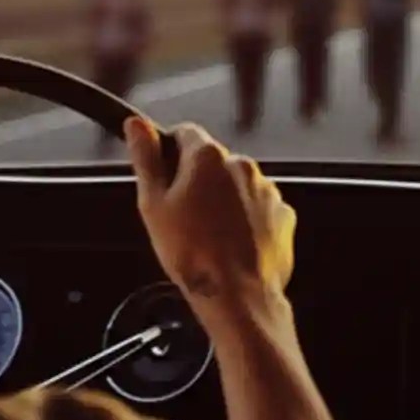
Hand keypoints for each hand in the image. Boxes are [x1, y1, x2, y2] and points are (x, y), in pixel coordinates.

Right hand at [125, 118, 296, 333]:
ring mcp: (268, 190)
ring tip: (210, 236)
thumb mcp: (153, 204)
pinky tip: (234, 244)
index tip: (164, 177)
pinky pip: (259, 208)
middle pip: (214, 161)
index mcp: (208, 156)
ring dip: (224, 200)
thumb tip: (136, 124)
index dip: (170, 151)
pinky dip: (247, 219)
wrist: (238, 295)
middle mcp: (243, 165)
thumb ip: (145, 158)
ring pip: (238, 185)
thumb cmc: (189, 252)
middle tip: (183, 215)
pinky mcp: (283, 215)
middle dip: (199, 180)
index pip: (185, 133)